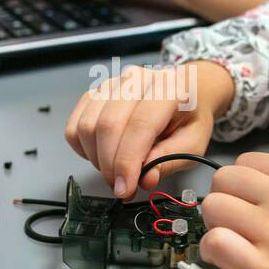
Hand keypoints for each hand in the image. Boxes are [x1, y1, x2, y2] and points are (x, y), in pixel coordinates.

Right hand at [65, 61, 234, 197]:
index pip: (139, 125)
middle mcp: (137, 79)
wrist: (186, 89)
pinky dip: (83, 148)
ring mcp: (113, 83)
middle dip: (109, 165)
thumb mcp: (193, 143)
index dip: (127, 162)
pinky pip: (75, 124)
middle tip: (121, 187)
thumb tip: (145, 179)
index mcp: (169, 88)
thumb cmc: (190, 115)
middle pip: (107, 125)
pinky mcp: (96, 92)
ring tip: (115, 170)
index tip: (124, 189)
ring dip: (96, 158)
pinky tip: (102, 154)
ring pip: (87, 125)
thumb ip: (170, 161)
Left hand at [197, 153, 268, 268]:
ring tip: (235, 246)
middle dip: (225, 201)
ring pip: (213, 207)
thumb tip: (255, 198)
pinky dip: (213, 253)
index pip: (247, 162)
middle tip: (237, 226)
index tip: (247, 203)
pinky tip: (228, 264)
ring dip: (216, 226)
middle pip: (224, 180)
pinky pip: (214, 243)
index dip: (242, 185)